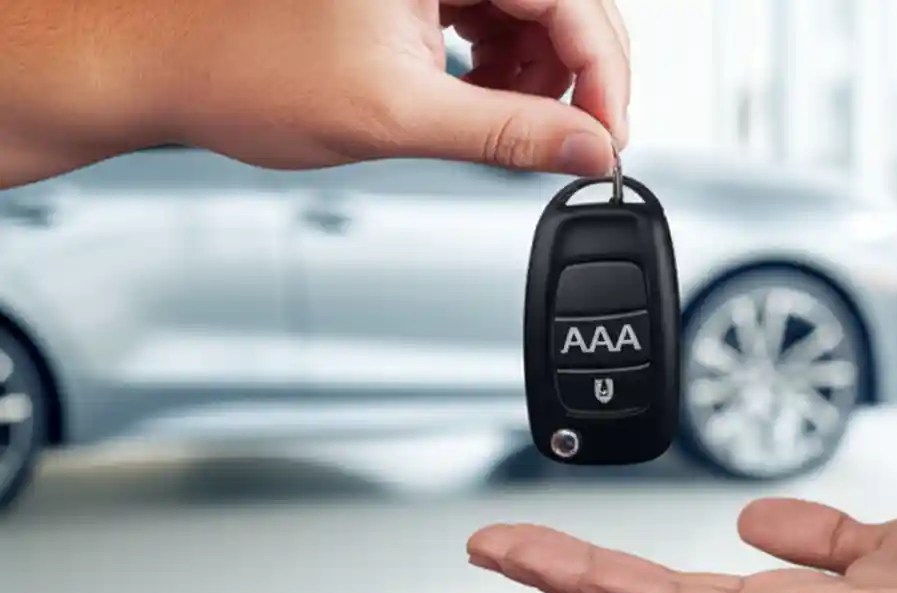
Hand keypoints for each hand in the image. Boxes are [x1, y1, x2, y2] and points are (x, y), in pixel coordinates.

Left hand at [0, 0, 627, 187]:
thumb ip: (508, 134)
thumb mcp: (398, 115)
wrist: (165, 68)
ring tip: (502, 123)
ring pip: (530, 9)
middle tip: (575, 143)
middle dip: (576, 78)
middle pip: (562, 1)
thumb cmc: (242, 71)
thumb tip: (587, 151)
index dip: (605, 79)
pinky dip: (497, 64)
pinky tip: (474, 98)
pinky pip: (490, 12)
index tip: (608, 140)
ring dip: (535, 75)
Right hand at [468, 498, 896, 592]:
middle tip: (491, 545)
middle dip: (562, 577)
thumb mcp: (881, 547)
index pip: (667, 589)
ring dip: (584, 584)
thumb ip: (816, 536)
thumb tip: (753, 516)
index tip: (537, 541)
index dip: (596, 567)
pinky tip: (604, 577)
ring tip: (516, 552)